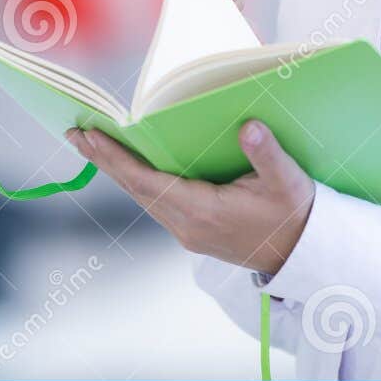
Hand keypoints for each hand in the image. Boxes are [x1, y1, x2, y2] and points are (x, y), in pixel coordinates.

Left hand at [64, 120, 315, 274]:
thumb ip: (266, 154)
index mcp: (203, 213)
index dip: (116, 159)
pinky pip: (156, 200)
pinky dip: (137, 179)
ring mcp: (189, 231)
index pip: (147, 182)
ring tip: (91, 143)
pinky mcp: (194, 229)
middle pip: (136, 189)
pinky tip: (129, 164)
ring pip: (143, 196)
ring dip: (117, 169)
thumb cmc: (297, 214)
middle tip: (74, 133)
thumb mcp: (288, 181)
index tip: (89, 137)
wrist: (306, 254)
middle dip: (104, 160)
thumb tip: (248, 126)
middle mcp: (188, 226)